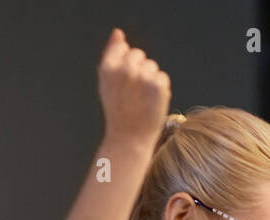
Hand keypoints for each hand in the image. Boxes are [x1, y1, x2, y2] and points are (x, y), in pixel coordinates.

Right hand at [98, 28, 171, 149]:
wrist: (129, 137)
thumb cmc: (117, 110)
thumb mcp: (107, 82)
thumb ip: (112, 54)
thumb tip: (118, 33)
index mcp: (108, 67)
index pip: (122, 47)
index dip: (124, 63)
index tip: (124, 82)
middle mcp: (125, 69)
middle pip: (139, 54)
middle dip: (138, 69)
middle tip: (133, 93)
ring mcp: (143, 76)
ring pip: (152, 66)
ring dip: (150, 79)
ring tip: (141, 99)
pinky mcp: (158, 85)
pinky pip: (162, 77)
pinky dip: (160, 89)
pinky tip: (151, 102)